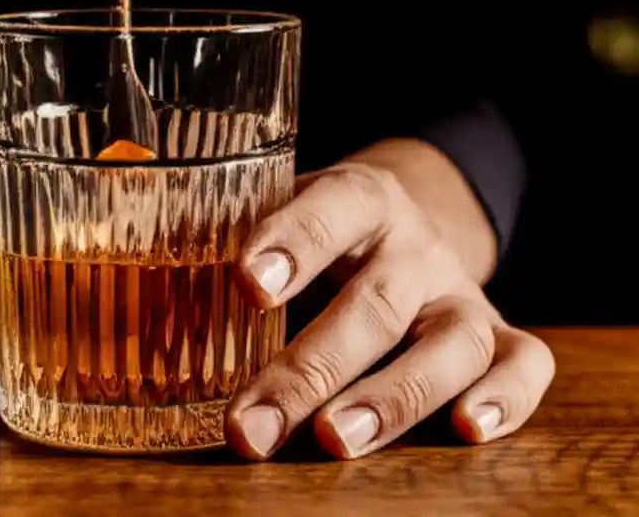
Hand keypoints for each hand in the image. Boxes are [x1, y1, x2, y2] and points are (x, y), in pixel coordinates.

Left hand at [224, 139, 554, 459]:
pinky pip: (526, 363)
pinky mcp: (500, 333)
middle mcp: (415, 245)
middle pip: (372, 304)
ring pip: (449, 342)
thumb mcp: (274, 218)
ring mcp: (462, 291)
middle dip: (309, 369)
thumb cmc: (317, 233)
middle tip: (251, 425)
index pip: (332, 206)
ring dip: (393, 396)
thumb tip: (112, 302)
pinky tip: (465, 432)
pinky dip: (505, 397)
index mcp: (359, 197)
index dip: (293, 240)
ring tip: (335, 441)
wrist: (409, 222)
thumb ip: (213, 247)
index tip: (246, 284)